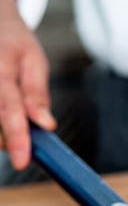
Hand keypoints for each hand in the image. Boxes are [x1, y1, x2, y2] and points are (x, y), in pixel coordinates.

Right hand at [0, 0, 54, 168]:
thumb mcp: (34, 61)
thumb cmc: (13, 43)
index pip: (9, 108)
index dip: (16, 137)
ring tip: (11, 111)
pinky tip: (2, 114)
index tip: (21, 162)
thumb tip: (46, 125)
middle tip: (23, 135)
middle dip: (9, 137)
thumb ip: (37, 94)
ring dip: (0, 133)